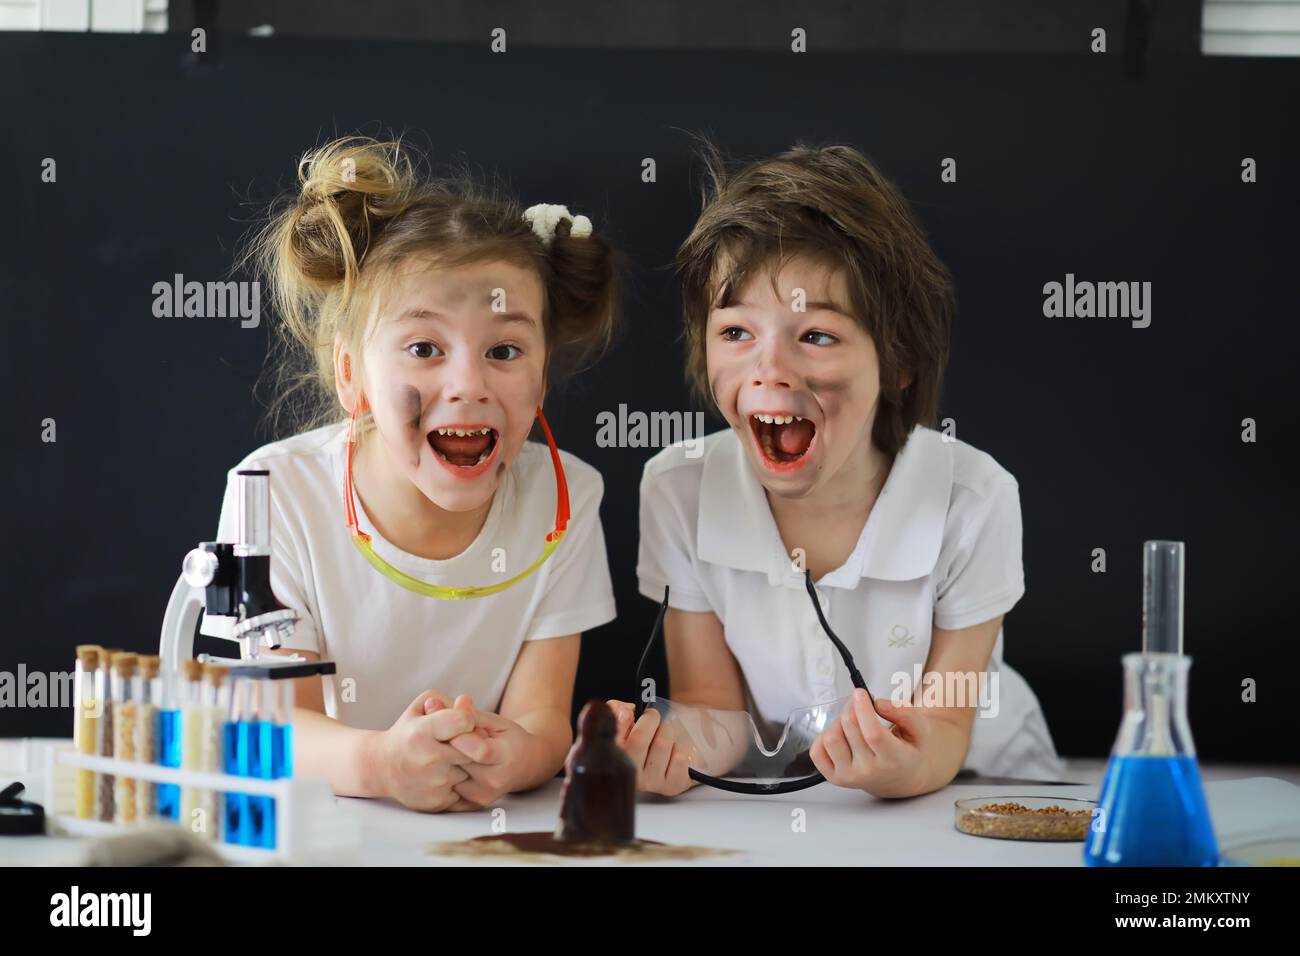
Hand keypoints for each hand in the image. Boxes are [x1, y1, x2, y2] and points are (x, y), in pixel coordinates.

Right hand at [373, 690, 486, 811]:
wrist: (381, 768)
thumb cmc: (407, 733)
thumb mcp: (420, 707)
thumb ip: (444, 700)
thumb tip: (467, 703)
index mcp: (422, 732)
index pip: (463, 721)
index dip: (467, 719)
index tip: (463, 722)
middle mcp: (428, 759)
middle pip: (474, 748)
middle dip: (472, 744)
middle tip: (464, 742)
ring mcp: (434, 783)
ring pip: (472, 771)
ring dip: (467, 765)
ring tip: (451, 759)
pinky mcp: (438, 802)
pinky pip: (466, 791)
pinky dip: (461, 784)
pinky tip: (446, 776)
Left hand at [437, 695, 529, 809]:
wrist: (524, 766)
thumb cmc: (508, 738)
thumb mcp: (494, 720)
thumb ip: (467, 714)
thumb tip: (434, 702)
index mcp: (504, 756)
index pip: (478, 749)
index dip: (457, 736)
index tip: (441, 724)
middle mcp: (494, 781)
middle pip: (458, 763)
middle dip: (443, 747)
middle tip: (435, 736)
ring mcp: (482, 796)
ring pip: (448, 777)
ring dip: (441, 763)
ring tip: (442, 751)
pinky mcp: (472, 805)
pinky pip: (448, 789)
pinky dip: (443, 776)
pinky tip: (444, 765)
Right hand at [606, 699, 693, 796]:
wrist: (663, 760)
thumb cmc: (639, 737)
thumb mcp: (620, 719)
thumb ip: (616, 710)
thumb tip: (625, 713)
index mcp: (610, 758)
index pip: (612, 736)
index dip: (623, 720)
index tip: (631, 713)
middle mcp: (627, 776)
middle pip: (640, 739)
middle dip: (651, 720)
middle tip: (652, 717)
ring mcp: (649, 783)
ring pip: (663, 745)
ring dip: (667, 732)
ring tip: (663, 736)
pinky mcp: (671, 786)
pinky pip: (680, 757)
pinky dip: (679, 748)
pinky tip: (672, 753)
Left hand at [809, 689, 931, 797]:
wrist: (903, 778)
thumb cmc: (910, 751)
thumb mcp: (920, 729)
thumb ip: (904, 713)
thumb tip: (878, 703)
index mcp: (894, 760)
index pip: (872, 734)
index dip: (863, 709)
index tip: (860, 693)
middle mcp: (869, 772)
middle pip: (850, 728)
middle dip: (852, 706)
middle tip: (859, 702)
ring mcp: (849, 777)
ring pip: (830, 738)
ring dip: (838, 721)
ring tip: (852, 721)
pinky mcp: (834, 778)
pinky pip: (817, 752)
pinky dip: (823, 737)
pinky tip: (841, 734)